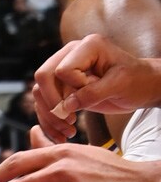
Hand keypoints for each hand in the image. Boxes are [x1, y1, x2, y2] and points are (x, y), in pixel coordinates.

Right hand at [32, 34, 160, 141]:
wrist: (141, 87)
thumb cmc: (136, 81)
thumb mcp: (119, 85)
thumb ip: (93, 93)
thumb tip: (65, 107)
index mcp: (88, 46)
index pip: (63, 70)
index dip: (75, 88)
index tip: (96, 94)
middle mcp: (71, 54)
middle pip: (44, 77)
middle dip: (53, 105)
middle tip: (70, 123)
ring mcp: (65, 69)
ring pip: (40, 92)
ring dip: (50, 116)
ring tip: (69, 132)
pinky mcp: (63, 86)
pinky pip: (44, 103)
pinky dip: (50, 121)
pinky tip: (63, 134)